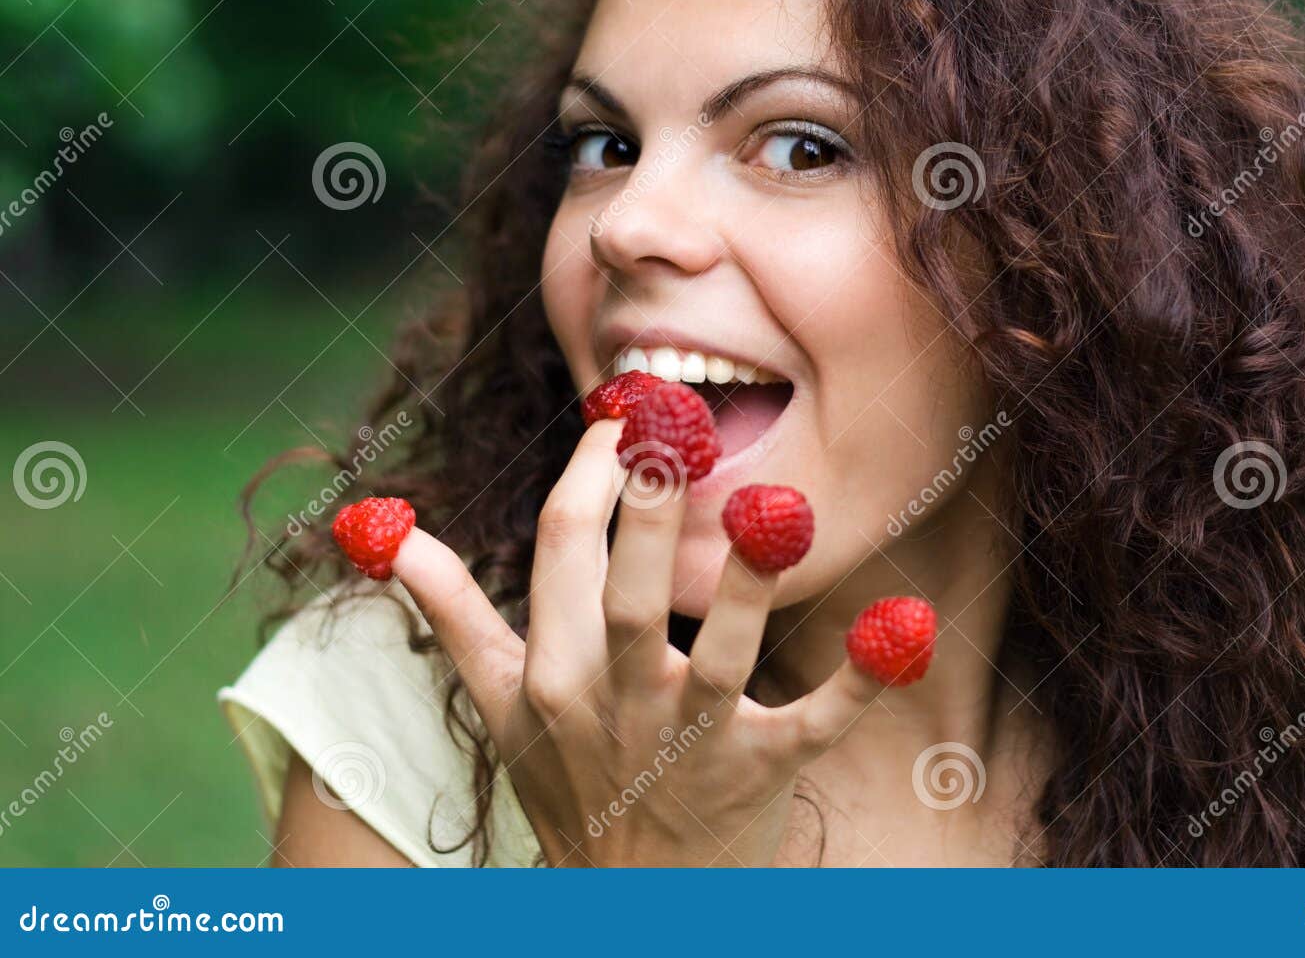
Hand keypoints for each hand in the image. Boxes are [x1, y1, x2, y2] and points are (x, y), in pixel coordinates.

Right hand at [384, 419, 886, 865]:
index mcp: (550, 669)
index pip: (562, 548)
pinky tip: (905, 625)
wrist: (630, 906)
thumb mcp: (497, 701)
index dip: (589, 470)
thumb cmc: (568, 780)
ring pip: (717, 657)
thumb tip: (388, 532)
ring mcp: (689, 741)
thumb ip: (451, 611)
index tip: (622, 409)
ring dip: (746, 587)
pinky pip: (814, 724)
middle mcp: (614, 701)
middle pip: (625, 593)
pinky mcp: (761, 772)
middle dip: (647, 509)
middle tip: (671, 423)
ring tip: (776, 511)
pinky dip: (861, 680)